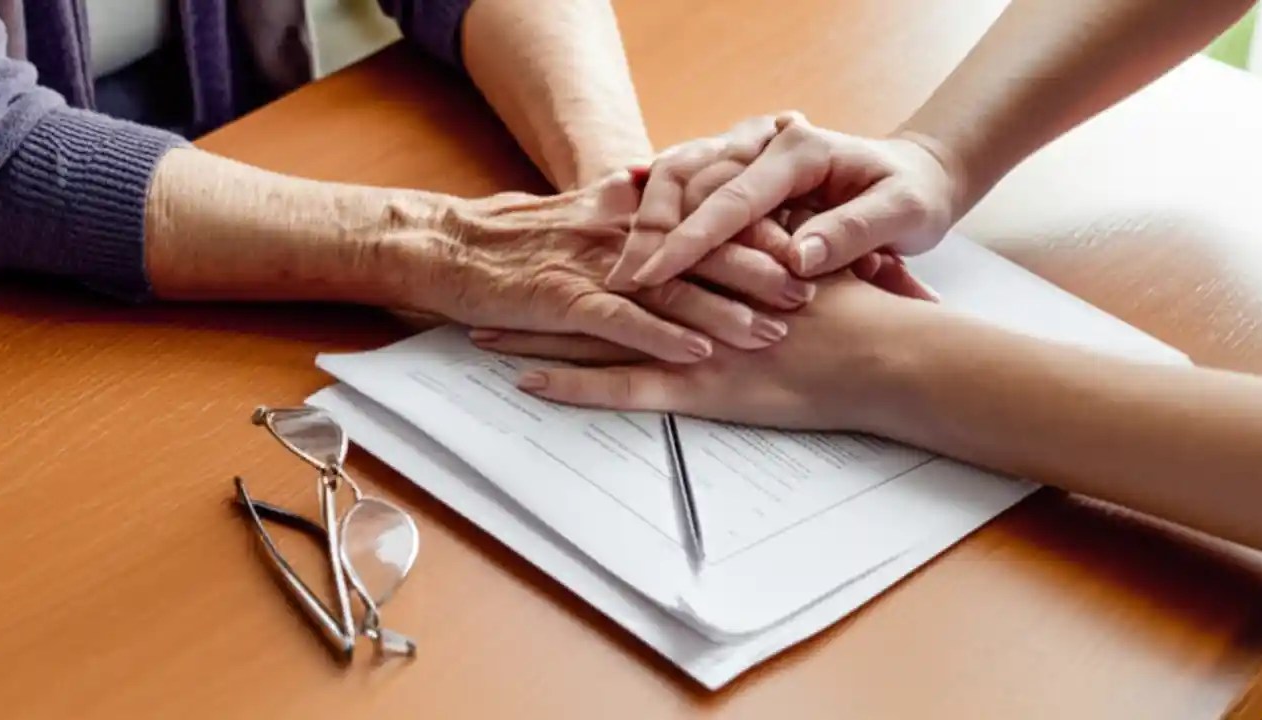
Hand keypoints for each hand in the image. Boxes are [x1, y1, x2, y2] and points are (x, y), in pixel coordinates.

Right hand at [394, 172, 814, 363]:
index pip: (705, 215)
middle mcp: (619, 234)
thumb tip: (686, 220)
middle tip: (813, 288)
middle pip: (702, 249)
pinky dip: (663, 334)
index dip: (756, 230)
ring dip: (725, 308)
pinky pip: (623, 320)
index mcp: (629, 210)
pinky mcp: (563, 300)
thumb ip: (638, 216)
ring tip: (774, 327)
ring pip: (673, 286)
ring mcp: (592, 267)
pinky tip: (701, 349)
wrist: (449, 246)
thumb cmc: (519, 239)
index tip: (806, 243)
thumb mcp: (587, 216)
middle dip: (760, 270)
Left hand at [486, 273, 937, 432]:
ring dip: (536, 331)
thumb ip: (768, 239)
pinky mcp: (697, 390)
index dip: (580, 245)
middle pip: (594, 286)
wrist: (883, 352)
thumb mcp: (806, 257)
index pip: (629, 249)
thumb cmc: (855, 307)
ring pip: (594, 334)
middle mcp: (685, 296)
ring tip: (480, 330)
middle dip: (537, 283)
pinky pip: (623, 389)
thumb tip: (758, 219)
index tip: (537, 239)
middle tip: (486, 278)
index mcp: (708, 262)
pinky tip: (529, 382)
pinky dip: (575, 386)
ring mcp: (686, 343)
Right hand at [610, 113, 961, 287]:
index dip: (691, 239)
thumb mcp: (904, 214)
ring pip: (676, 178)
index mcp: (801, 150)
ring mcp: (747, 151)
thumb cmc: (915, 197)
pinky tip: (635, 245)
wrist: (919, 176)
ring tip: (625, 273)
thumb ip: (853, 233)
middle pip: (687, 180)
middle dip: (651, 231)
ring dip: (647, 224)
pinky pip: (686, 187)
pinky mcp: (739, 171)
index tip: (655, 272)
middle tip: (624, 280)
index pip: (732, 198)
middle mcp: (764, 141)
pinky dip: (658, 214)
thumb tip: (799, 261)